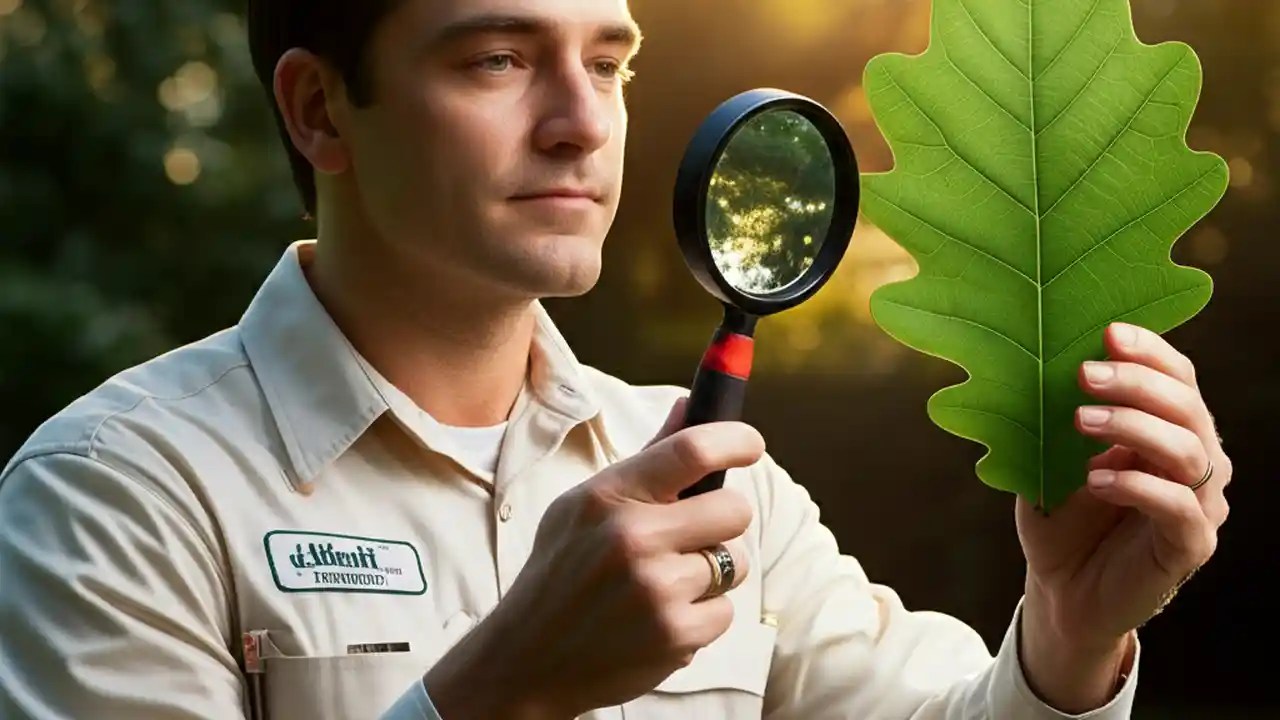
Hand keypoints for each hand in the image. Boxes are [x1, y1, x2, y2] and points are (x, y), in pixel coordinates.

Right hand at [423, 398, 764, 719]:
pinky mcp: (676, 635)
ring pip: (735, 561)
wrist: (529, 659)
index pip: (693, 449)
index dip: (736, 438)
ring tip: (667, 582)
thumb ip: (646, 459)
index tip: (751, 442)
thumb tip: (687, 404)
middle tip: (697, 531)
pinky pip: (725, 610)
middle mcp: (634, 538)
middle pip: (734, 508)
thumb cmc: (562, 571)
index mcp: (610, 496)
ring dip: (714, 570)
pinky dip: (703, 615)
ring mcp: (657, 589)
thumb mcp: (585, 506)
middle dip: (724, 518)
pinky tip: (661, 618)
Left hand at [1015, 322, 1232, 710]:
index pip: (1178, 377)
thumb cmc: (1061, 516)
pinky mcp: (1190, 545)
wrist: (1061, 587)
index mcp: (1168, 427)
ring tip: (1079, 421)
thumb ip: (1052, 415)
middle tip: (1083, 375)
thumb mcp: (1049, 458)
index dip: (1150, 351)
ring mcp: (1200, 503)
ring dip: (1133, 426)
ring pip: (1187, 451)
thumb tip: (1029, 358)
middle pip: (1187, 406)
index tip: (1107, 332)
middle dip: (1136, 382)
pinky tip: (1096, 480)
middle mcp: (1196, 460)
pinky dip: (1138, 486)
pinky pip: (1178, 507)